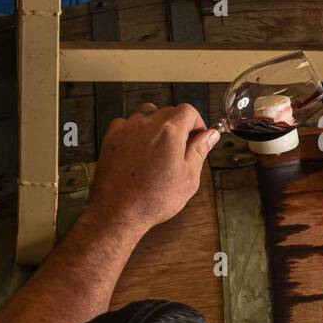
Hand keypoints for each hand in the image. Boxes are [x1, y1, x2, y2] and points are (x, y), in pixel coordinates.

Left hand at [88, 103, 220, 236]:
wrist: (118, 212)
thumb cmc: (153, 200)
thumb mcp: (188, 178)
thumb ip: (200, 150)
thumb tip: (211, 135)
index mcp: (170, 132)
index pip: (188, 110)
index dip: (196, 122)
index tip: (196, 135)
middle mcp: (147, 124)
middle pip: (168, 112)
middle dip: (177, 126)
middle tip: (179, 149)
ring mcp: (127, 129)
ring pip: (148, 117)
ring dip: (156, 128)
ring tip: (157, 153)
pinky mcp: (112, 137)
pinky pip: (128, 125)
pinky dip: (136, 133)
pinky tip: (139, 154)